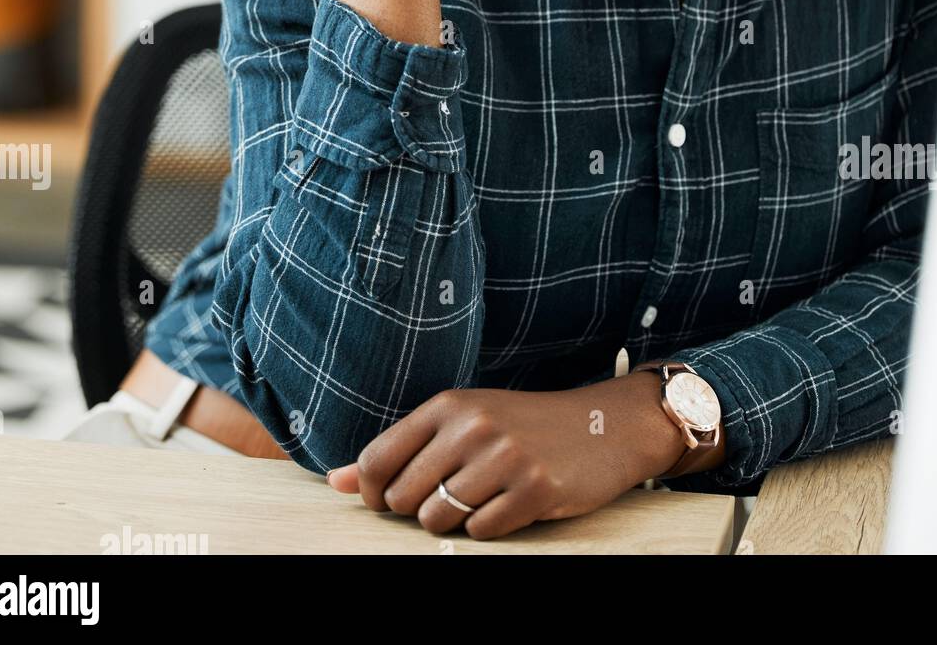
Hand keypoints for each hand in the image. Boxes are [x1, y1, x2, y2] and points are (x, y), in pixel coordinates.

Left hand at [323, 374, 688, 540]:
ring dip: (453, 522)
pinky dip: (489, 528)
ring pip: (438, 520)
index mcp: (448, 404)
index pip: (376, 461)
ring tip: (482, 498)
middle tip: (452, 494)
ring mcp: (504, 457)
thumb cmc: (522, 425)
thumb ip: (399, 451)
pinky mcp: (534, 489)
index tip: (394, 498)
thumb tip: (333, 482)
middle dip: (419, 509)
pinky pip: (481, 534)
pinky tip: (510, 504)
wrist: (603, 425)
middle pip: (404, 498)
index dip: (375, 493)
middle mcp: (472, 425)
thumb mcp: (461, 422)